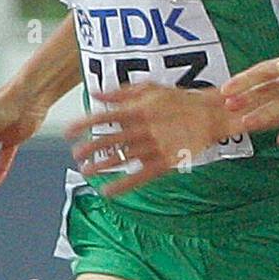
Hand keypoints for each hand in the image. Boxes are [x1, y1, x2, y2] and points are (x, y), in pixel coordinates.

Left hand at [65, 84, 236, 198]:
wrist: (210, 115)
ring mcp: (155, 146)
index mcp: (139, 109)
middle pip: (110, 140)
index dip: (83, 124)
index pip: (105, 117)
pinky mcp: (165, 161)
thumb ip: (122, 92)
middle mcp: (144, 128)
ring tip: (86, 170)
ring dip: (102, 165)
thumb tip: (96, 93)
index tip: (68, 132)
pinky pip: (140, 176)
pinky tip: (108, 191)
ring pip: (122, 158)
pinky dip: (123, 185)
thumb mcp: (151, 88)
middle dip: (89, 148)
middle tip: (76, 154)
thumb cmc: (179, 100)